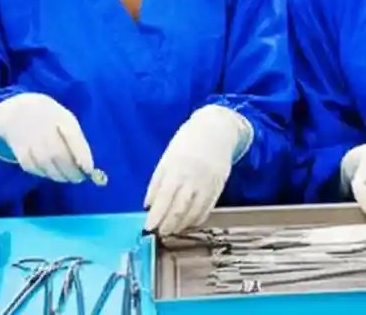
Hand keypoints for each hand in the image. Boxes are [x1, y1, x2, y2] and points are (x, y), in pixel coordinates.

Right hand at [0, 93, 95, 182]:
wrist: (17, 109)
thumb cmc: (49, 118)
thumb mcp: (65, 119)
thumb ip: (75, 140)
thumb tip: (86, 166)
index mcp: (60, 117)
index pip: (73, 137)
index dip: (82, 155)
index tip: (89, 170)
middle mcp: (44, 126)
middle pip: (58, 153)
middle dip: (70, 170)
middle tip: (78, 178)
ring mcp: (29, 137)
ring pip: (44, 162)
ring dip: (58, 175)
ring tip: (65, 178)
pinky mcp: (18, 148)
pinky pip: (31, 166)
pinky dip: (42, 173)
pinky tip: (49, 173)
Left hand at [144, 105, 252, 235]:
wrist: (217, 130)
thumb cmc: (188, 142)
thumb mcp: (167, 157)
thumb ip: (157, 182)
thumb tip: (148, 204)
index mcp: (176, 168)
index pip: (164, 198)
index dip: (156, 216)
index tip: (148, 228)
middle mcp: (192, 178)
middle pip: (179, 209)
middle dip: (167, 225)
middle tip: (159, 234)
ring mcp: (207, 185)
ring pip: (193, 213)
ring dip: (181, 226)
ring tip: (170, 231)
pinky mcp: (218, 188)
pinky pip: (206, 210)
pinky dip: (196, 220)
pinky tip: (187, 224)